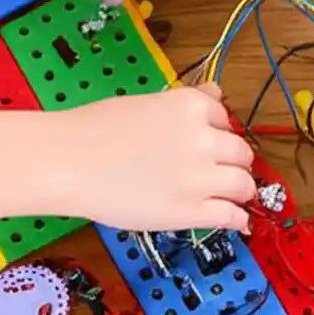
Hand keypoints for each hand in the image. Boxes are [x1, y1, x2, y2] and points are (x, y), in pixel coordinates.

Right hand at [67, 84, 256, 230]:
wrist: (69, 162)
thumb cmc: (95, 130)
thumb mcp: (147, 102)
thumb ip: (187, 104)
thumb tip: (216, 95)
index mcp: (191, 107)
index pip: (225, 119)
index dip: (218, 134)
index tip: (210, 145)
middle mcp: (203, 139)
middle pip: (241, 153)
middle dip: (232, 162)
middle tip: (219, 172)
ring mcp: (200, 177)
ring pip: (244, 184)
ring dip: (240, 190)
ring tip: (230, 196)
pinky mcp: (192, 210)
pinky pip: (232, 215)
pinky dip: (238, 218)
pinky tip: (235, 220)